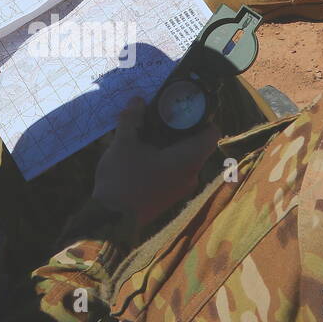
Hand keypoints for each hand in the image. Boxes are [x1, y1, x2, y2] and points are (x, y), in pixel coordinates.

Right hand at [91, 97, 221, 229]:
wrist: (110, 221)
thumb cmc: (122, 178)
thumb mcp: (124, 143)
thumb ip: (132, 119)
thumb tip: (137, 100)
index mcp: (189, 160)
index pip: (212, 133)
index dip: (201, 117)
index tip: (183, 107)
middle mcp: (192, 175)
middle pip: (196, 145)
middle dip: (180, 129)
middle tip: (161, 115)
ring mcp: (181, 190)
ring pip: (183, 159)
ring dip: (169, 145)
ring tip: (147, 132)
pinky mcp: (169, 198)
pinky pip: (174, 172)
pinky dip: (164, 160)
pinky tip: (142, 153)